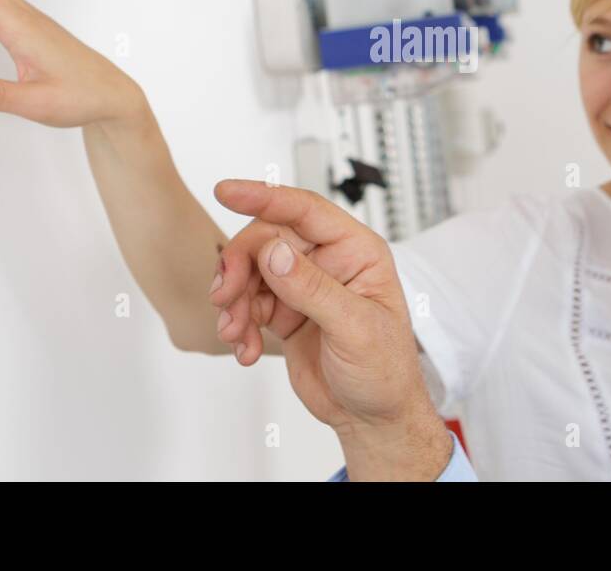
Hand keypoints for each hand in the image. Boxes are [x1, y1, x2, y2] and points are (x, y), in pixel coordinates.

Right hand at [211, 179, 452, 479]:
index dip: (264, 196)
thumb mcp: (354, 328)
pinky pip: (248, 302)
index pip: (305, 210)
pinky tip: (246, 350)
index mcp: (356, 251)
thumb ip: (313, 288)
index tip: (226, 191)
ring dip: (235, 299)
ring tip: (235, 333)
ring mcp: (305, 285)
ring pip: (252, 271)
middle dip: (240, 265)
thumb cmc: (384, 371)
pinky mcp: (286, 311)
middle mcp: (329, 261)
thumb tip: (273, 252)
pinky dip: (239, 323)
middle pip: (267, 239)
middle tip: (225, 297)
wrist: (374, 419)